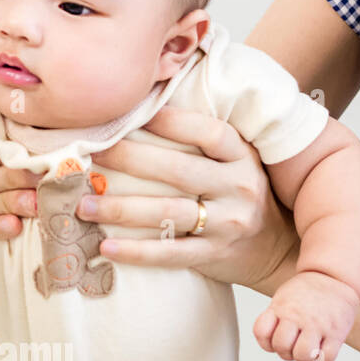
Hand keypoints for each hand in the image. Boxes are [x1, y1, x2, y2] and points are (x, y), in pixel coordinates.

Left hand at [82, 107, 297, 293]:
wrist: (275, 249)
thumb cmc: (240, 196)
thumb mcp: (237, 162)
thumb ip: (203, 141)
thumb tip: (149, 106)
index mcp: (241, 156)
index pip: (208, 132)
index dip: (171, 121)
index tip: (132, 112)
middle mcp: (238, 186)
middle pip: (179, 169)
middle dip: (130, 159)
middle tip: (91, 153)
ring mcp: (227, 223)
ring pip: (169, 212)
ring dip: (122, 209)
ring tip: (84, 206)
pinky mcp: (214, 255)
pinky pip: (170, 253)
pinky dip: (136, 251)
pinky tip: (106, 246)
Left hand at [253, 270, 359, 360]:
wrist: (335, 276)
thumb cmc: (306, 291)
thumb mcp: (283, 296)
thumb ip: (273, 317)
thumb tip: (269, 344)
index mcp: (281, 307)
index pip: (261, 333)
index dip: (266, 343)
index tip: (275, 339)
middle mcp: (298, 315)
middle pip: (281, 347)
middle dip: (285, 353)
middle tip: (294, 345)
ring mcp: (318, 324)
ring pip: (302, 356)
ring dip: (303, 358)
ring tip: (309, 349)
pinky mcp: (337, 333)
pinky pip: (325, 359)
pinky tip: (322, 350)